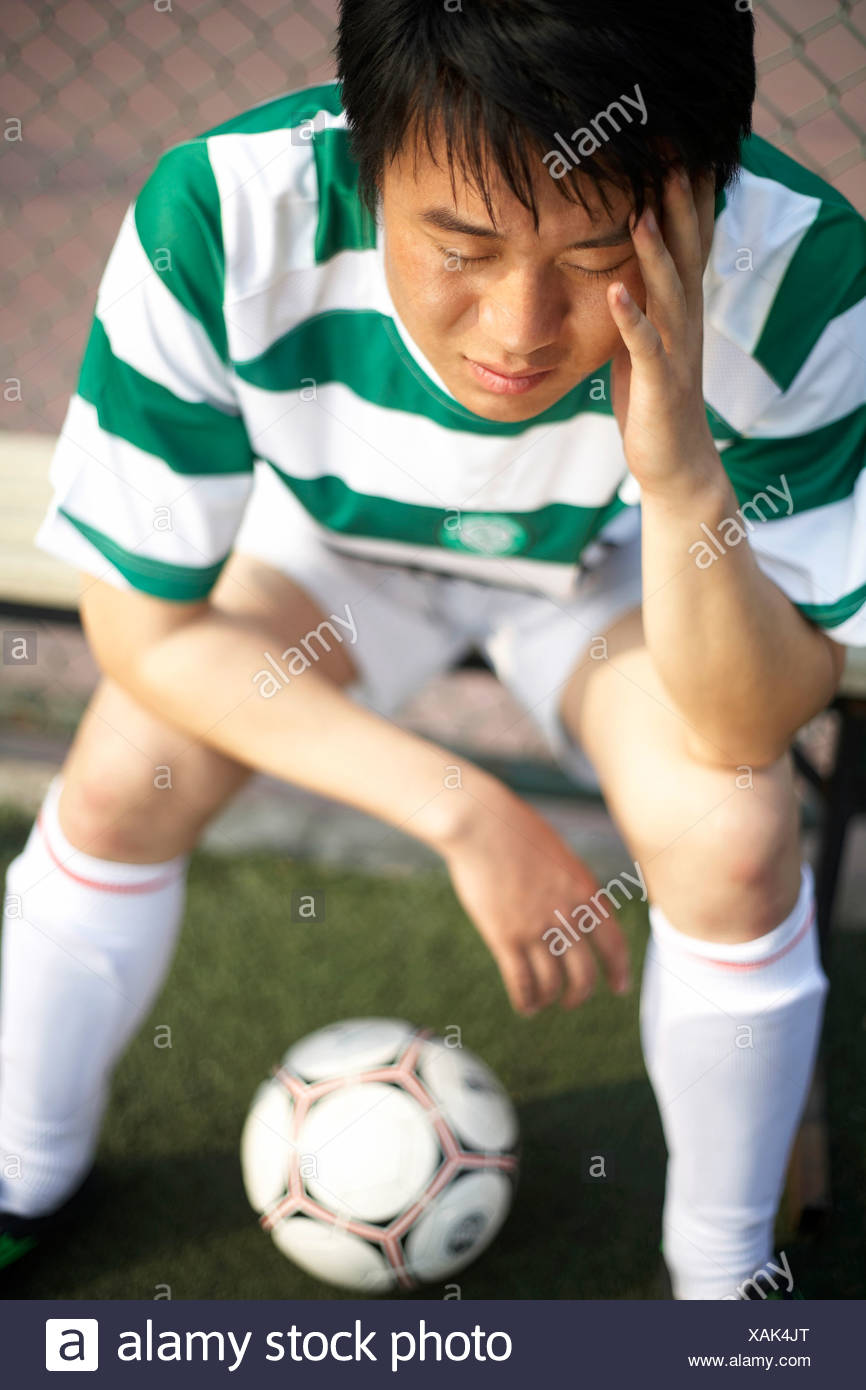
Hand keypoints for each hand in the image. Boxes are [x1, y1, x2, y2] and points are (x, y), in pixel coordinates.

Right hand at [442, 786, 630, 1014]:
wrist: (482, 825)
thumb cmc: (517, 832)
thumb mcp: (560, 856)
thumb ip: (571, 888)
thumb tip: (574, 913)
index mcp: (585, 893)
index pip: (614, 944)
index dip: (618, 970)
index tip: (618, 987)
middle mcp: (567, 915)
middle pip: (585, 974)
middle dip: (580, 994)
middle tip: (573, 1000)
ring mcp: (536, 928)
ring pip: (553, 984)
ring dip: (551, 999)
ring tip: (544, 1003)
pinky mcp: (505, 936)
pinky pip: (522, 982)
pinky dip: (526, 1000)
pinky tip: (526, 1005)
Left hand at [607, 168, 719, 496]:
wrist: (676, 462)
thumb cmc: (653, 400)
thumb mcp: (644, 338)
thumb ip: (638, 300)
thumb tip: (617, 263)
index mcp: (681, 309)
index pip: (689, 241)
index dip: (687, 198)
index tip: (679, 148)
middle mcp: (686, 322)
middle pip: (687, 254)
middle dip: (680, 207)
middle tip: (672, 155)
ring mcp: (675, 351)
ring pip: (669, 293)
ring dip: (655, 253)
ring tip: (641, 212)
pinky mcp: (659, 383)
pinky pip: (645, 346)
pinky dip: (631, 319)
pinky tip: (616, 292)